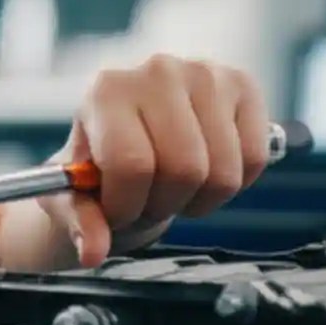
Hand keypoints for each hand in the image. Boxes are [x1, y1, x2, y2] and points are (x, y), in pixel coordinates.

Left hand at [38, 55, 270, 266]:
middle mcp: (156, 72)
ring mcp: (204, 74)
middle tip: (147, 200)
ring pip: (221, 171)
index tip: (116, 212)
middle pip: (184, 170)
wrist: (128, 142)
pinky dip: (232, 183)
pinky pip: (253, 159)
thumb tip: (92, 252)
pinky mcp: (241, 85)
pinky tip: (203, 173)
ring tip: (171, 187)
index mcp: (106, 91)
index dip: (127, 205)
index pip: (132, 164)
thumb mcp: (71, 197)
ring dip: (197, 198)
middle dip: (163, 204)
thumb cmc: (97, 169)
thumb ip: (79, 223)